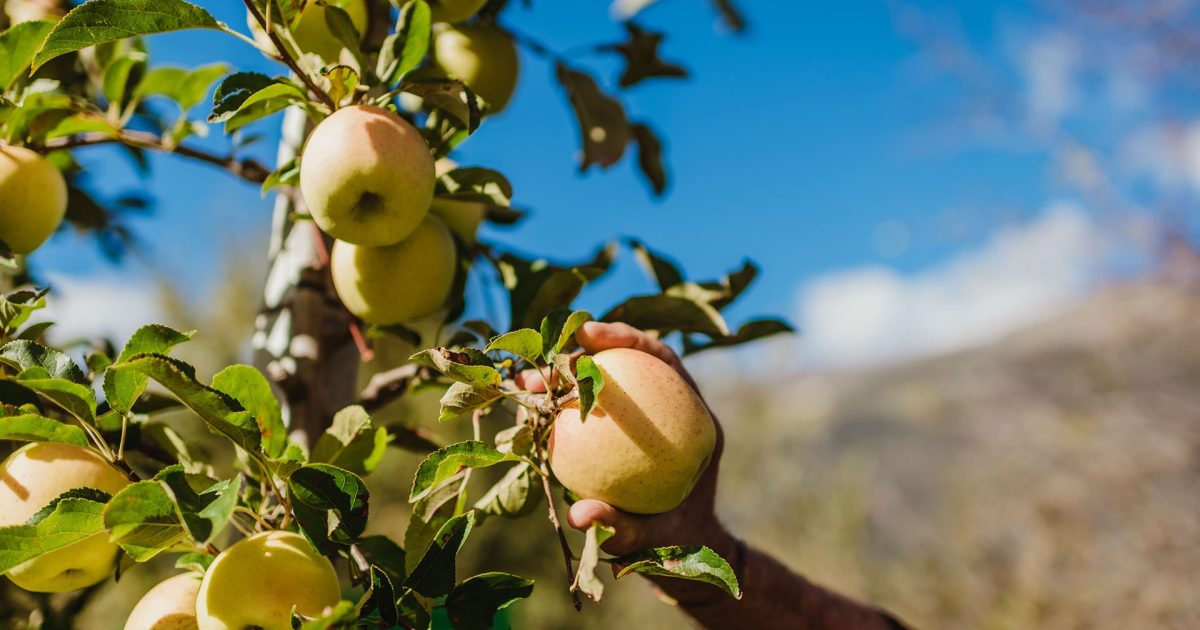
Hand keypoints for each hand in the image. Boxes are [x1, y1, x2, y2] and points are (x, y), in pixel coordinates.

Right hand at [518, 322, 733, 559]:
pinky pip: (589, 413)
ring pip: (603, 384)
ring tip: (525, 385)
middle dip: (579, 357)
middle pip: (626, 365)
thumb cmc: (676, 545)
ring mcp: (644, 417)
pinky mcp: (621, 431)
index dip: (627, 340)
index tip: (586, 335)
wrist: (682, 551)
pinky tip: (532, 416)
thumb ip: (623, 528)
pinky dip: (562, 411)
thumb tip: (580, 514)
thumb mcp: (654, 542)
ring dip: (562, 380)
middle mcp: (671, 409)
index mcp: (695, 421)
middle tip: (539, 371)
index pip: (663, 362)